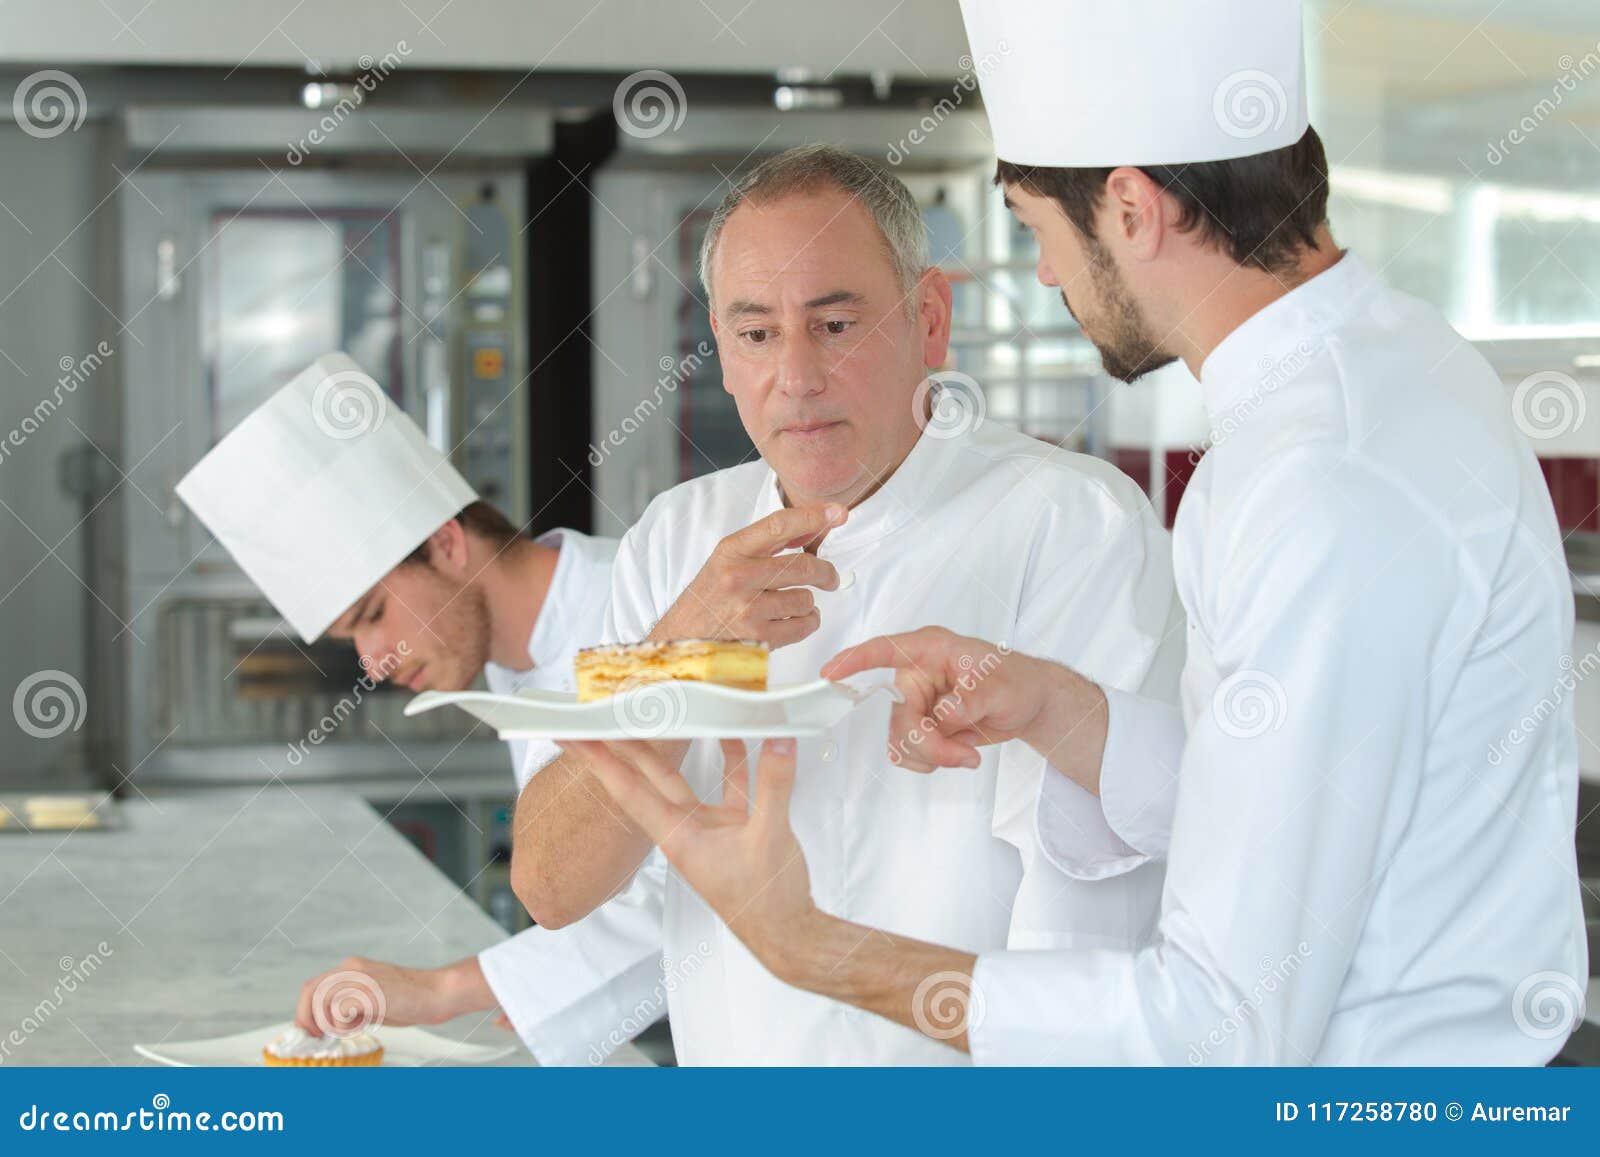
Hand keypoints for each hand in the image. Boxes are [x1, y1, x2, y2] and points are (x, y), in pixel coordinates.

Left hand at [294, 954, 492, 1034]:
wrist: (435, 994)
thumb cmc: (408, 1001)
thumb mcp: (370, 1000)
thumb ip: (348, 1005)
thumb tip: (325, 1024)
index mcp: (350, 968)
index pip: (313, 986)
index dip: (306, 1011)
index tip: (311, 1031)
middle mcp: (350, 968)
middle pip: (310, 991)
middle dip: (308, 1019)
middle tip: (318, 1036)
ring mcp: (358, 977)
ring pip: (321, 1001)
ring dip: (329, 1023)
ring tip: (350, 1027)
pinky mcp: (367, 991)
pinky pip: (339, 1011)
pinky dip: (345, 1024)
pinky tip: (363, 1023)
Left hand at [566, 738, 816, 977]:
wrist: (787, 934)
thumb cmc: (765, 904)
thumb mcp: (768, 839)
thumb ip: (773, 786)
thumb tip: (777, 743)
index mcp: (678, 837)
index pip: (628, 790)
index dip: (599, 760)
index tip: (573, 736)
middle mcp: (686, 830)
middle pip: (647, 778)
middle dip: (624, 745)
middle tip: (600, 713)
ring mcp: (710, 829)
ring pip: (684, 779)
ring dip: (676, 747)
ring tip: (660, 712)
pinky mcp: (736, 829)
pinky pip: (729, 786)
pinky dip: (732, 761)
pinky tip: (734, 736)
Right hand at [649, 504, 846, 647]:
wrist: (681, 642)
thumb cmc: (707, 601)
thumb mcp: (725, 563)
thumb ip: (764, 547)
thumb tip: (810, 531)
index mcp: (731, 552)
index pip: (778, 525)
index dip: (812, 517)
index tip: (836, 512)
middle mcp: (738, 577)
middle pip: (803, 565)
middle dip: (825, 572)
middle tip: (829, 578)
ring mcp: (748, 609)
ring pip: (806, 599)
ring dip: (808, 603)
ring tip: (792, 606)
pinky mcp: (758, 637)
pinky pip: (803, 625)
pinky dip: (806, 623)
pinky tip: (792, 622)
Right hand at [822, 626, 1104, 774]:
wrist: (1027, 704)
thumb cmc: (1017, 682)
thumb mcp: (1003, 688)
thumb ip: (973, 700)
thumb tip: (944, 713)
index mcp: (931, 650)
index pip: (887, 650)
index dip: (856, 660)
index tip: (831, 673)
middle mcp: (916, 675)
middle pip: (896, 714)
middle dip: (928, 743)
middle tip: (966, 755)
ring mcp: (915, 701)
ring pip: (898, 738)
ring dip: (932, 755)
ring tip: (968, 754)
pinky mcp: (918, 724)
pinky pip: (905, 750)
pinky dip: (928, 761)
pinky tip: (956, 755)